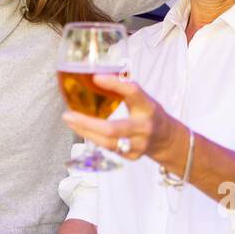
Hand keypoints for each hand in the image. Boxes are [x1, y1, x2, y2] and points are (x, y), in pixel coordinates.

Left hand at [61, 74, 190, 171]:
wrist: (167, 139)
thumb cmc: (148, 113)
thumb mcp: (142, 98)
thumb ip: (123, 90)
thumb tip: (94, 76)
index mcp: (148, 107)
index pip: (132, 92)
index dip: (114, 84)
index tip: (95, 77)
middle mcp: (144, 127)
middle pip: (112, 129)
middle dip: (86, 123)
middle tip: (67, 114)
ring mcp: (138, 145)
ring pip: (106, 142)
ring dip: (84, 131)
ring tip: (69, 120)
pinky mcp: (131, 156)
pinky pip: (108, 148)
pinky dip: (93, 137)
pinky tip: (83, 129)